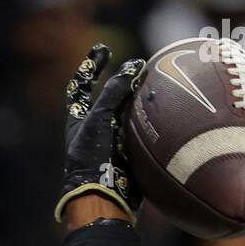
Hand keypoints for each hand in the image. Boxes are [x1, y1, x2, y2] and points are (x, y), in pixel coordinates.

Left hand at [54, 44, 146, 226]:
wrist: (105, 196)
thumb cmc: (94, 157)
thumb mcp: (100, 117)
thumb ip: (115, 90)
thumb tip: (134, 65)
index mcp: (80, 120)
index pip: (80, 86)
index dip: (90, 66)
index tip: (102, 48)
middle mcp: (95, 129)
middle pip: (110, 98)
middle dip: (123, 82)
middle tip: (139, 65)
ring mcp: (113, 142)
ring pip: (128, 114)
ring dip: (140, 100)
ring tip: (154, 83)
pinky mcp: (129, 154)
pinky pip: (142, 130)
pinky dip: (151, 119)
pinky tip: (164, 109)